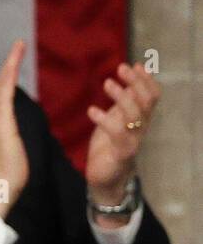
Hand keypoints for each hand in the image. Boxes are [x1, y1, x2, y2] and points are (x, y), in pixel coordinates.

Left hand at [85, 61, 159, 203]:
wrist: (107, 179)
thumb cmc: (110, 146)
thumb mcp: (116, 119)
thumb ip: (122, 103)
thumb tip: (127, 79)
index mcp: (140, 119)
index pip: (152, 97)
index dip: (147, 81)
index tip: (136, 64)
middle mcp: (140, 129)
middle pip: (146, 103)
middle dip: (136, 83)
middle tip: (121, 68)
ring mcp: (132, 141)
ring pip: (134, 116)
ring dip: (121, 97)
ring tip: (107, 82)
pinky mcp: (121, 153)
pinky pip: (117, 134)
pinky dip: (104, 120)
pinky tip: (91, 110)